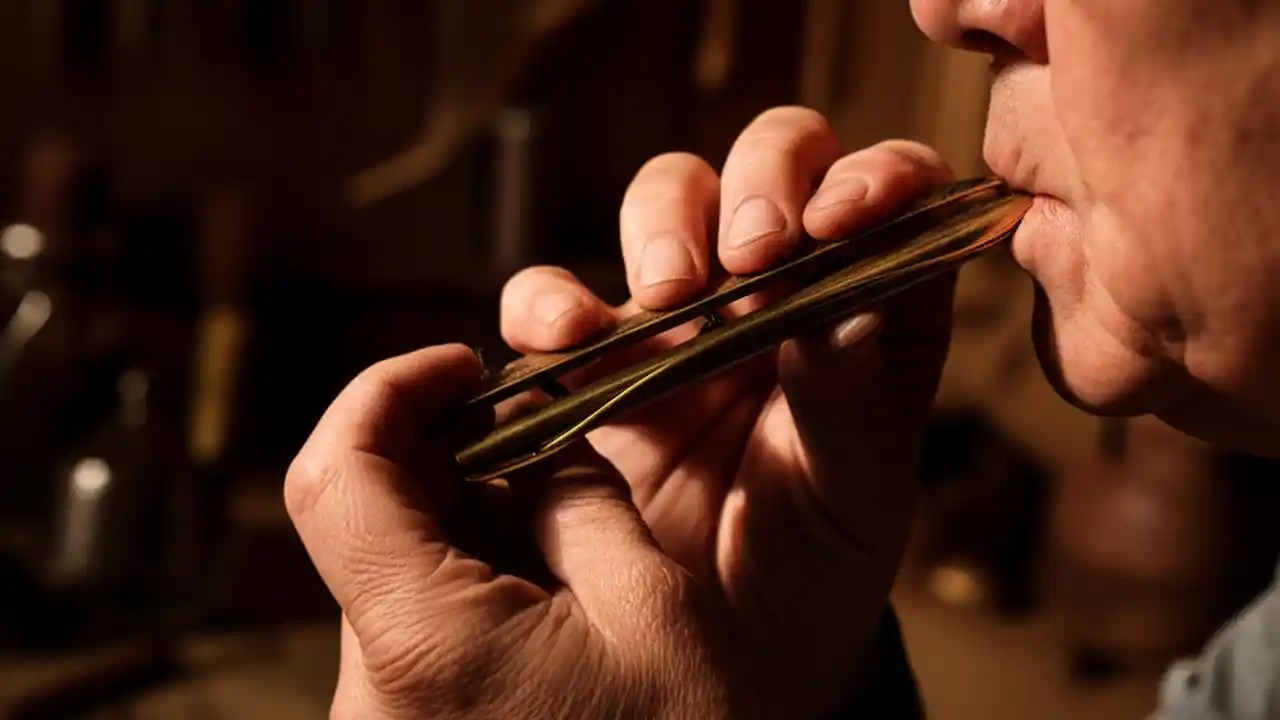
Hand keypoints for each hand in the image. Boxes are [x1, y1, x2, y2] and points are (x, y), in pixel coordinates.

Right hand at [286, 106, 955, 718]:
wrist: (729, 647)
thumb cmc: (819, 565)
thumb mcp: (857, 492)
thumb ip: (852, 401)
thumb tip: (845, 310)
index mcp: (870, 305)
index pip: (887, 193)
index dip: (870, 178)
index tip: (838, 219)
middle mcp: (780, 289)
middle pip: (769, 166)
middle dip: (757, 184)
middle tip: (748, 253)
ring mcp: (685, 316)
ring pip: (668, 200)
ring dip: (661, 225)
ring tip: (664, 297)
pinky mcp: (599, 359)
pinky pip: (557, 301)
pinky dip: (549, 302)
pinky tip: (566, 340)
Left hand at [286, 345, 735, 718]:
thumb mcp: (656, 608)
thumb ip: (580, 498)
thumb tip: (536, 443)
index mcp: (426, 642)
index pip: (337, 474)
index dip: (385, 391)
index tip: (461, 367)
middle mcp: (372, 687)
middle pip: (368, 517)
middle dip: (450, 459)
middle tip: (548, 446)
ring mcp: (381, 715)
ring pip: (395, 568)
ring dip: (470, 522)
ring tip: (570, 538)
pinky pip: (415, 621)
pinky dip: (472, 578)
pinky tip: (552, 594)